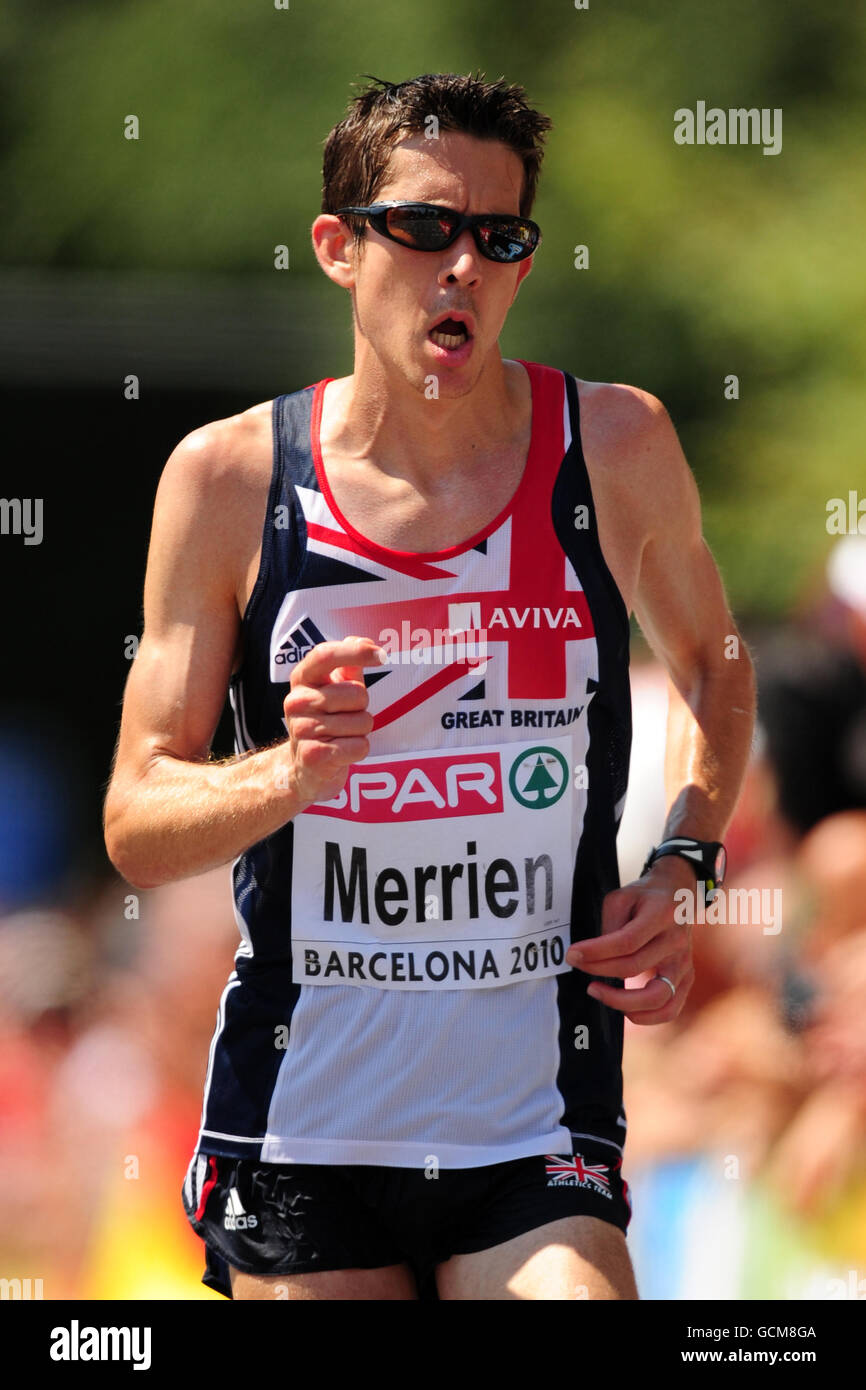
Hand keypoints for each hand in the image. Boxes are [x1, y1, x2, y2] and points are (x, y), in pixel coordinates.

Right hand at [281, 635, 385, 807]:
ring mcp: (302, 729)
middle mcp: (297, 701)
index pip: (326, 655)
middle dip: (362, 708)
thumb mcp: (333, 691)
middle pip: (357, 694)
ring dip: (360, 732)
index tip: (382, 655)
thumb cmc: (325, 722)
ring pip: (362, 722)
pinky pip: (358, 747)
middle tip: (346, 719)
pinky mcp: (313, 756)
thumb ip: (348, 666)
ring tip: (341, 737)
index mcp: (303, 679)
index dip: (355, 651)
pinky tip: (341, 753)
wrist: (304, 769)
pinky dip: (358, 751)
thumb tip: (364, 641)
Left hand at [565, 856, 695, 1023]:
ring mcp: (684, 962)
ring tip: (597, 992)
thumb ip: (610, 925)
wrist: (679, 895)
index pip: (626, 942)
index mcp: (661, 915)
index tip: (572, 955)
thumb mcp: (622, 897)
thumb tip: (595, 957)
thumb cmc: (645, 897)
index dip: (596, 952)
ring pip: (657, 997)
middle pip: (635, 967)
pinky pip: (670, 1008)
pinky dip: (646, 1017)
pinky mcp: (685, 978)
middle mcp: (676, 941)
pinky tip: (624, 1009)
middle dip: (599, 970)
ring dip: (622, 1002)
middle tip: (578, 966)